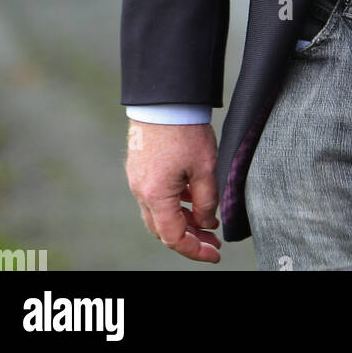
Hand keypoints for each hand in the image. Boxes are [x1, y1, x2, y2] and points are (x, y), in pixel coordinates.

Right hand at [125, 120, 221, 261]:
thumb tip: (206, 222)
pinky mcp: (140, 167)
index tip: (214, 254)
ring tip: (207, 220)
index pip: (174, 238)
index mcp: (156, 196)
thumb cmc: (184, 129)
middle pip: (163, 229)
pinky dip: (174, 203)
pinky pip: (156, 195)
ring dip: (182, 220)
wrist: (165, 98)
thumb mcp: (205, 168)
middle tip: (213, 240)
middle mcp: (141, 191)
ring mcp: (138, 179)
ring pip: (159, 213)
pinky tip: (193, 197)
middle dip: (190, 237)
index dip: (195, 250)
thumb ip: (206, 201)